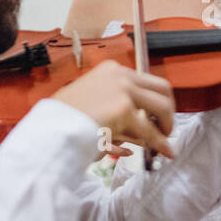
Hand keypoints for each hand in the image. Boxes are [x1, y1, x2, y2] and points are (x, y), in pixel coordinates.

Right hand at [51, 60, 175, 159]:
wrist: (50, 128)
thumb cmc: (63, 120)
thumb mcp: (91, 102)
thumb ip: (115, 106)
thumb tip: (140, 126)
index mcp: (111, 70)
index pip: (146, 81)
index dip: (157, 100)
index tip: (158, 116)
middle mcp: (120, 75)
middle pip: (162, 89)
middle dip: (169, 111)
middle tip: (166, 129)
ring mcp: (124, 90)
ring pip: (162, 107)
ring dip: (167, 126)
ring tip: (164, 141)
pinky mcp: (124, 109)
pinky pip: (151, 130)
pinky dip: (160, 142)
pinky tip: (164, 151)